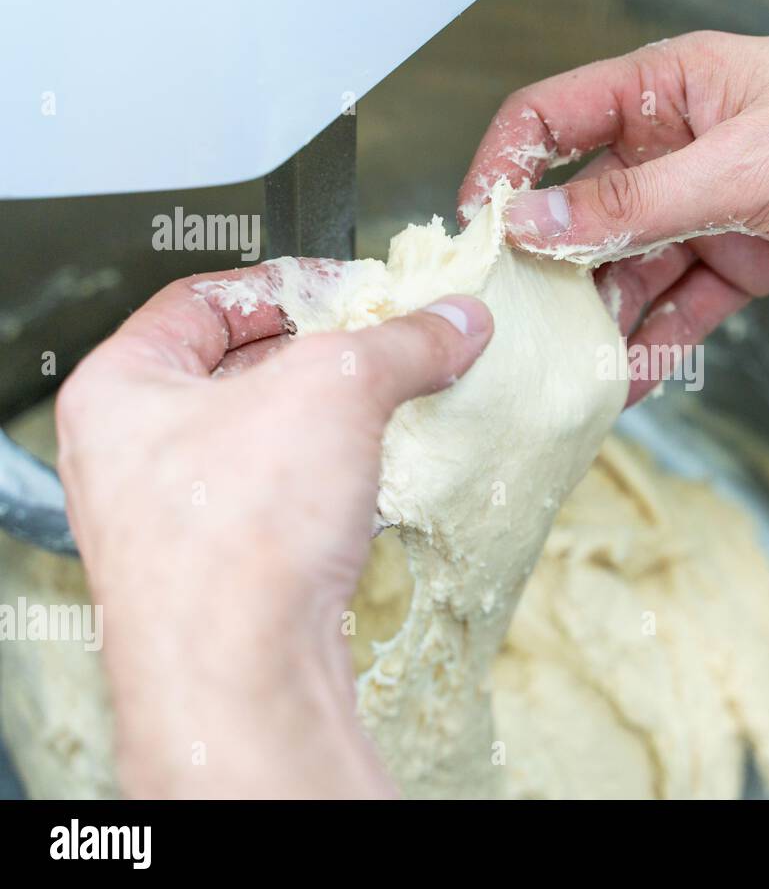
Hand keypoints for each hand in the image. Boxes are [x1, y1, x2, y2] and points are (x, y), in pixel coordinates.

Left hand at [54, 265, 492, 796]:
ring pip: (261, 439)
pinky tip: (367, 482)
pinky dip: (325, 481)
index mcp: (119, 389)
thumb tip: (458, 320)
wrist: (241, 677)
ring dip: (328, 421)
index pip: (202, 300)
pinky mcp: (219, 571)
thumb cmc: (238, 534)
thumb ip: (404, 341)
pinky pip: (275, 501)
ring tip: (388, 408)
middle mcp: (131, 454)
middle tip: (385, 346)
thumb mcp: (338, 389)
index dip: (286, 283)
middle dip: (320, 355)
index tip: (351, 290)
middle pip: (237, 369)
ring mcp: (171, 519)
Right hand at [459, 31, 768, 405]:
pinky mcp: (749, 258)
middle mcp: (682, 148)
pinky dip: (659, 345)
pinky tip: (632, 380)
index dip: (508, 170)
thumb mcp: (749, 166)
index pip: (553, 118)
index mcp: (671, 91)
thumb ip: (640, 203)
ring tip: (569, 374)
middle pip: (586, 209)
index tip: (476, 233)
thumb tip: (540, 222)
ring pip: (633, 270)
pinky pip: (685, 306)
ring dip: (604, 321)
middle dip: (553, 270)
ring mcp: (714, 207)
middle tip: (518, 330)